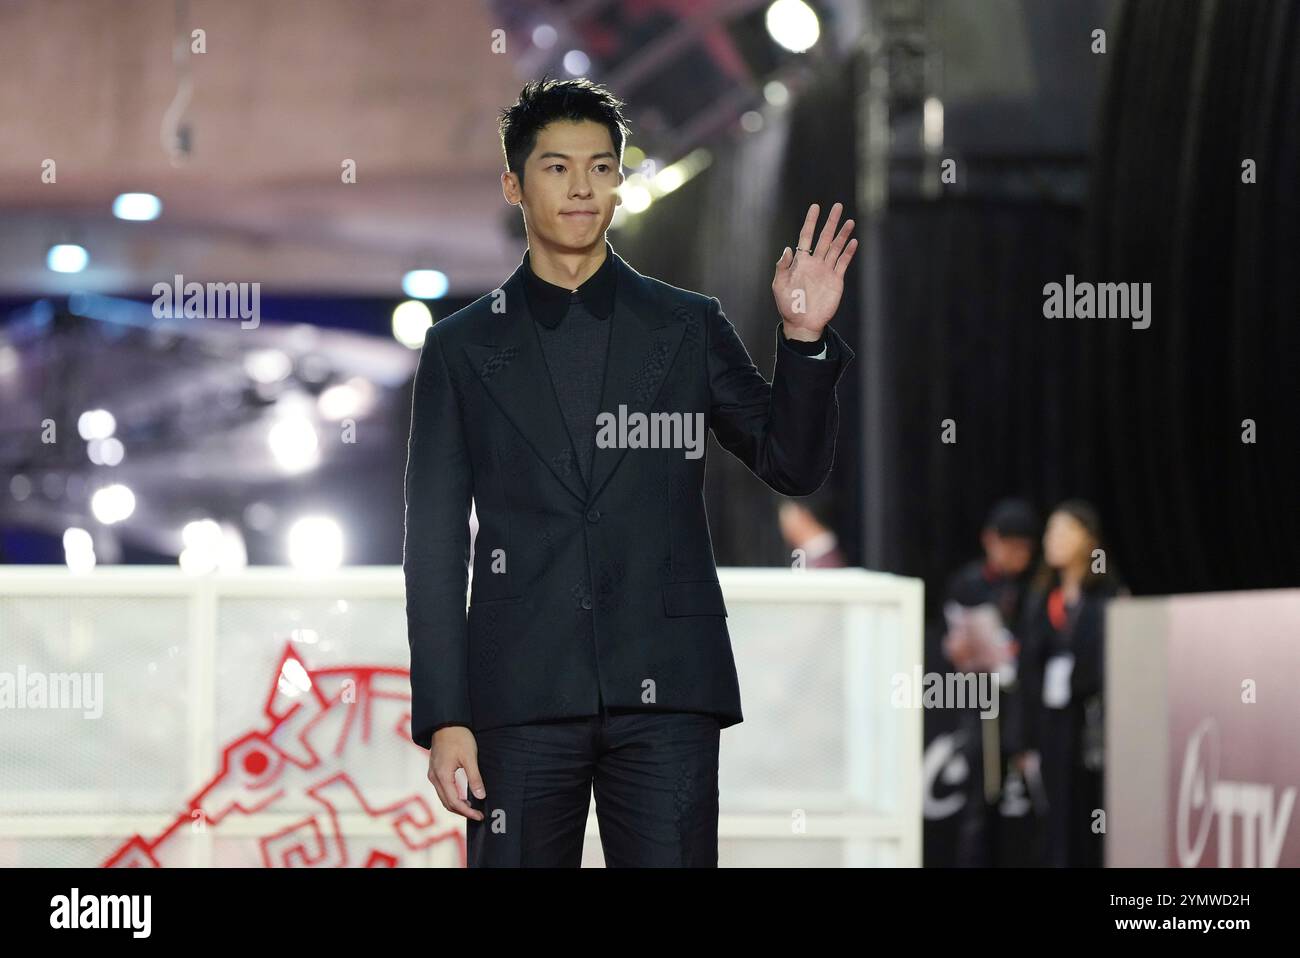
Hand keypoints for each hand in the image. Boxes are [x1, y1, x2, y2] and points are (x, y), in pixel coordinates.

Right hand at [428, 726, 485, 820]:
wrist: (446, 723)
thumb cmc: (459, 737)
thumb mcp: (470, 757)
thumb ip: (475, 778)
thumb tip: (481, 797)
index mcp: (442, 776)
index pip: (454, 802)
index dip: (467, 811)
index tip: (479, 816)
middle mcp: (434, 778)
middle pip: (447, 803)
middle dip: (462, 811)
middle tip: (477, 815)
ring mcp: (433, 775)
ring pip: (443, 798)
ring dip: (456, 805)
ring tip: (472, 808)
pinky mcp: (435, 771)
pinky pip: (442, 790)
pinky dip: (452, 797)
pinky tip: (463, 797)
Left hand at [772, 202, 857, 339]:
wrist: (803, 323)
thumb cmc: (788, 306)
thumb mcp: (779, 286)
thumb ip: (782, 267)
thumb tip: (787, 249)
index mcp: (800, 262)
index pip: (806, 236)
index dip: (811, 222)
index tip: (815, 207)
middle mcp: (815, 263)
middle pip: (824, 237)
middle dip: (831, 222)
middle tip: (838, 206)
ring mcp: (826, 271)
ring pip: (836, 247)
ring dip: (842, 234)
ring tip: (849, 221)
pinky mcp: (836, 280)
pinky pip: (843, 263)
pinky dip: (848, 252)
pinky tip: (853, 242)